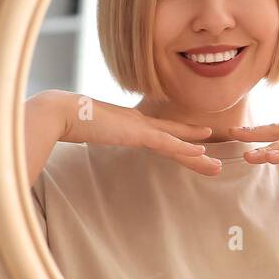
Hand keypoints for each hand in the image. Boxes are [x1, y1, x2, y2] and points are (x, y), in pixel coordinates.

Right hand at [33, 90, 220, 175]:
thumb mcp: (85, 131)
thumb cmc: (66, 121)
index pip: (158, 133)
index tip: (192, 144)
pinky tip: (202, 153)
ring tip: (217, 165)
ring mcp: (139, 126)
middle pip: (173, 137)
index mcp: (127, 122)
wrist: (60, 112)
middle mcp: (138, 121)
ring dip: (198, 155)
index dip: (176, 138)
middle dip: (194, 147)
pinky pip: (168, 143)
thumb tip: (86, 138)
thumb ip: (93, 134)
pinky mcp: (137, 132)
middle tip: (214, 157)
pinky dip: (185, 148)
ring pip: (176, 143)